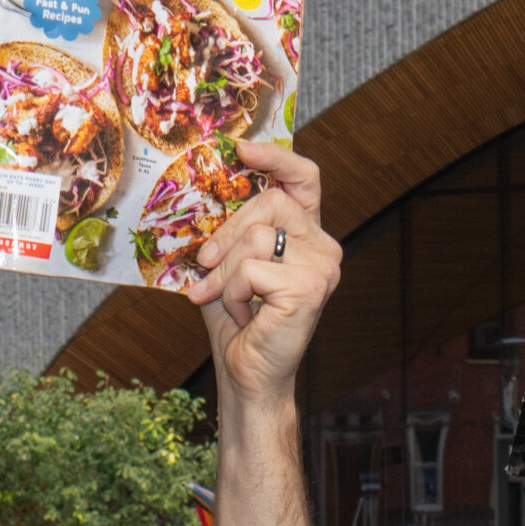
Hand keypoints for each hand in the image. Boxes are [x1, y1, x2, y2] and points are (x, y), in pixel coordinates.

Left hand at [187, 141, 341, 402]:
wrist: (249, 375)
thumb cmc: (238, 323)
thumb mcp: (227, 265)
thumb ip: (227, 230)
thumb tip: (201, 190)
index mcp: (306, 235)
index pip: (304, 179)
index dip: (276, 158)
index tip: (241, 150)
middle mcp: (323, 246)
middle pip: (268, 202)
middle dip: (224, 234)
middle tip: (203, 264)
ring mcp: (323, 265)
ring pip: (253, 236)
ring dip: (224, 274)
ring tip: (226, 300)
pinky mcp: (311, 286)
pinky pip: (250, 269)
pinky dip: (231, 294)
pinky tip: (244, 316)